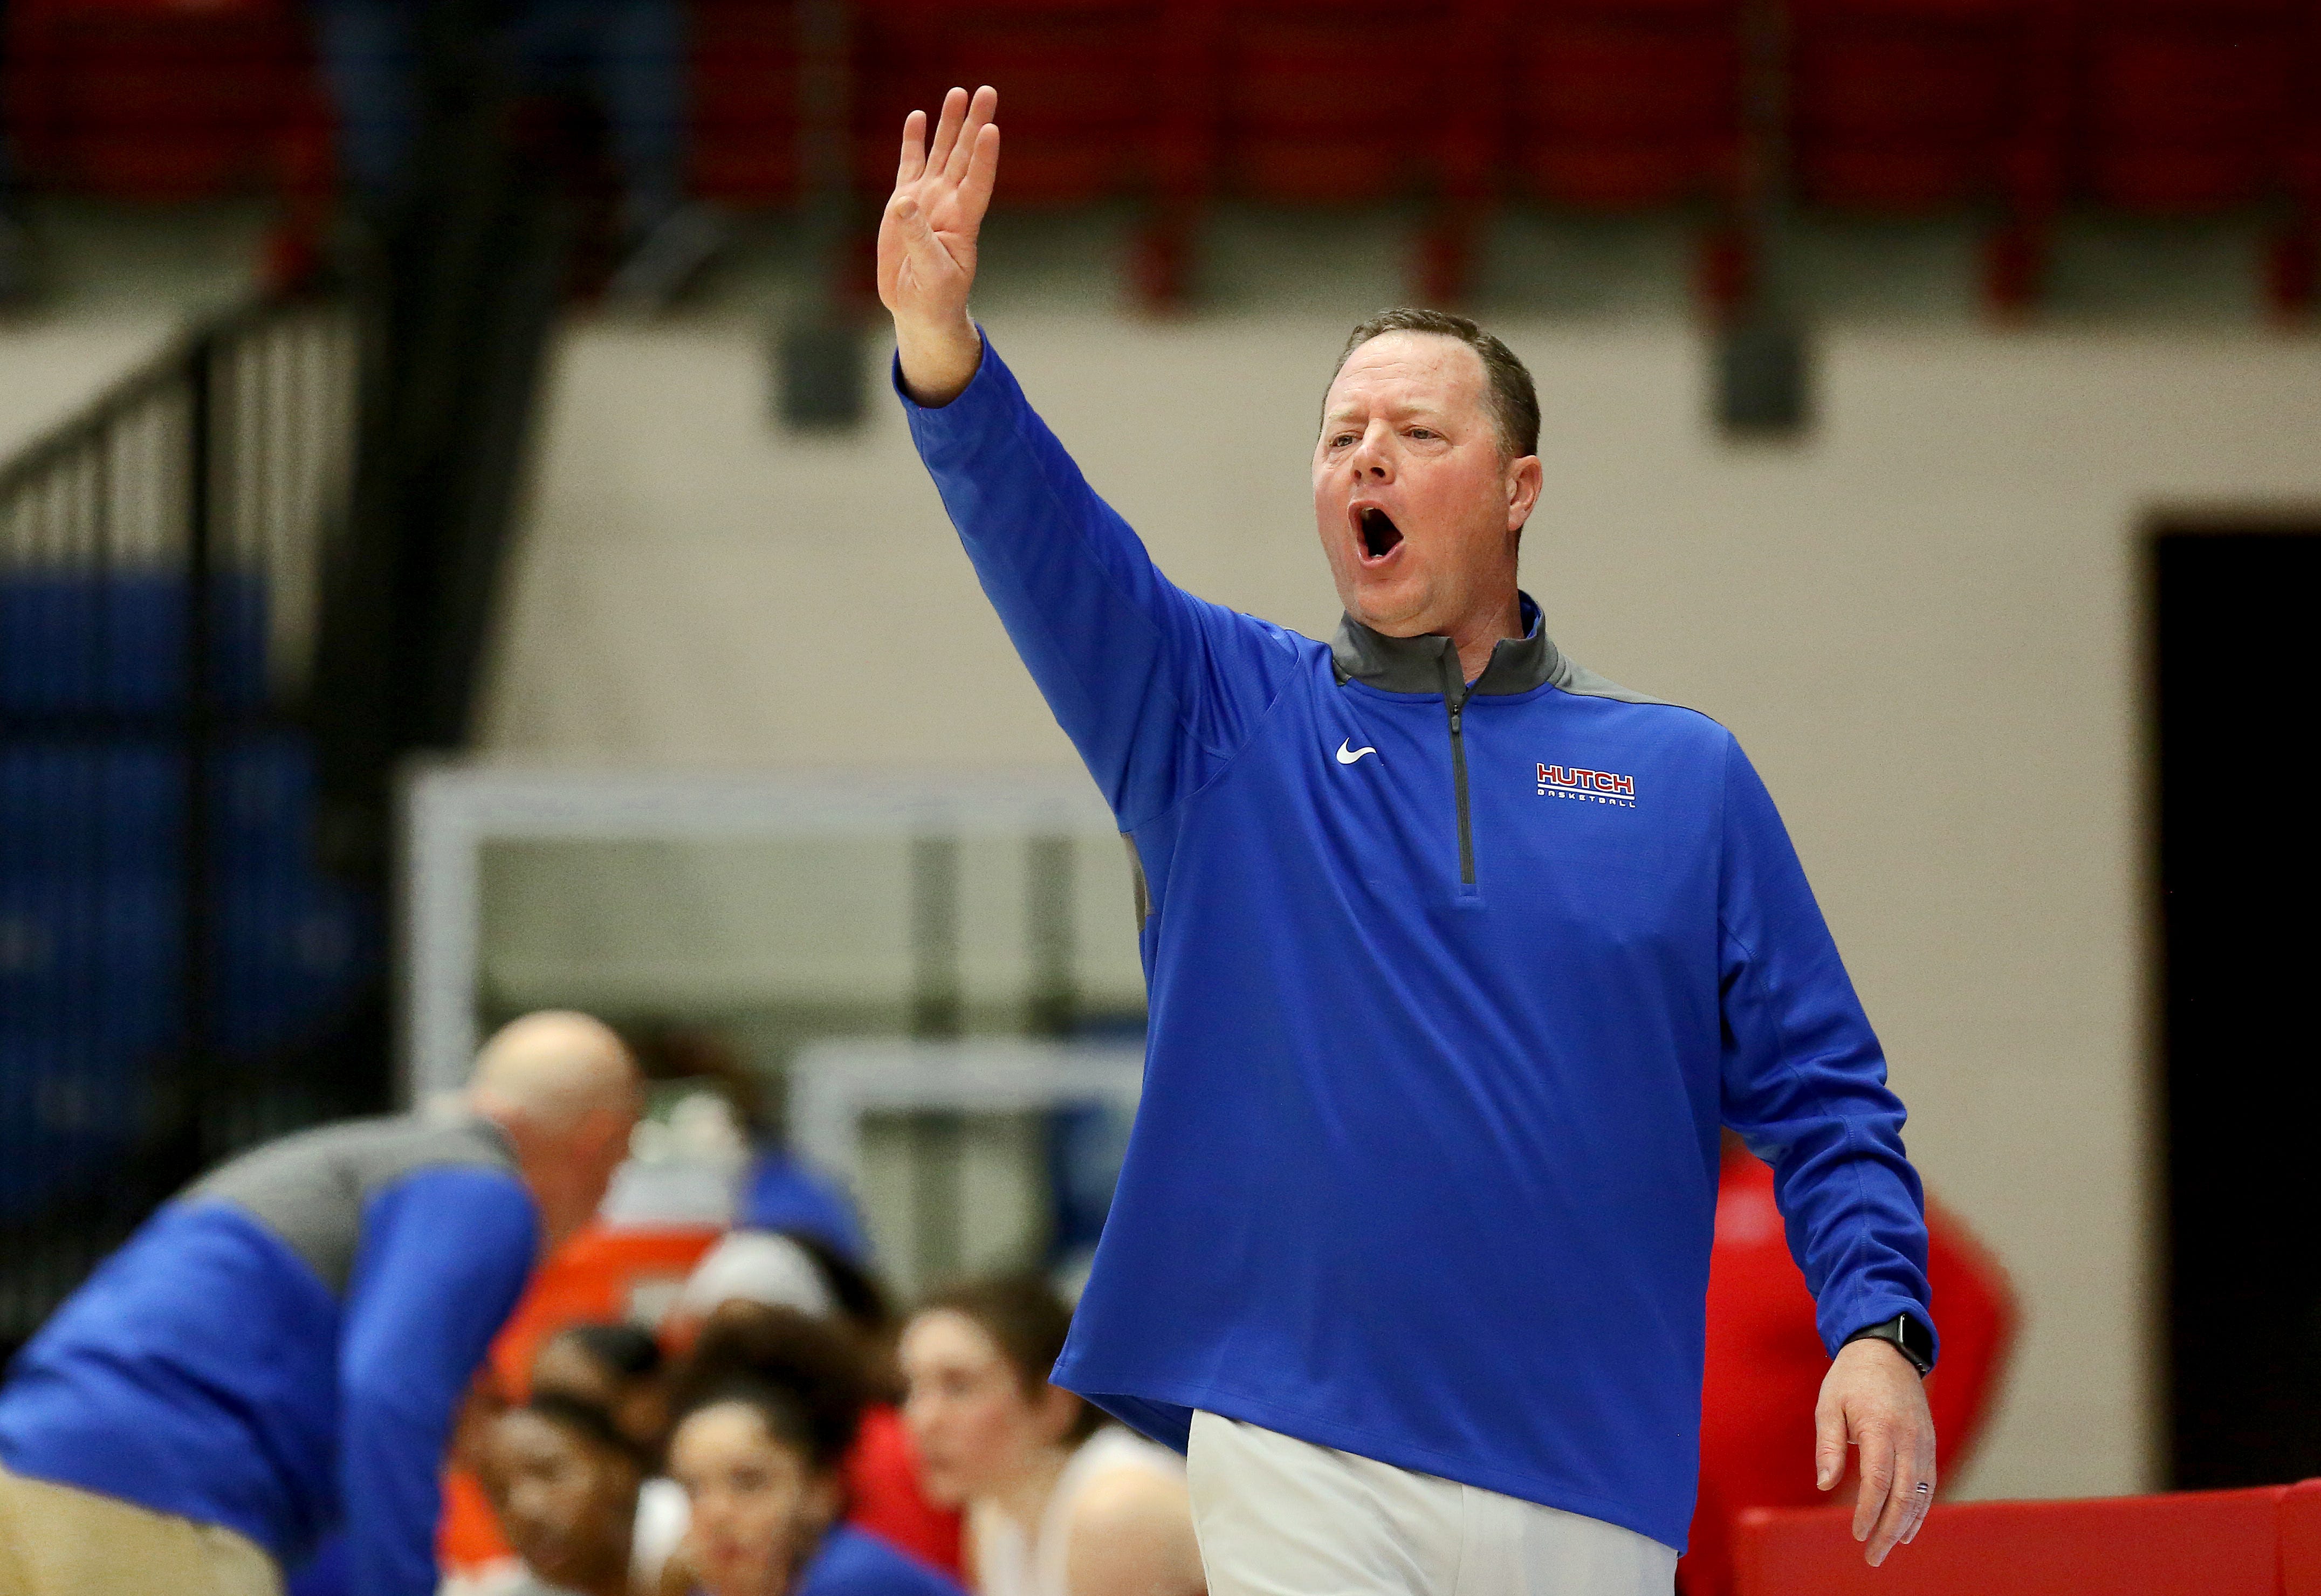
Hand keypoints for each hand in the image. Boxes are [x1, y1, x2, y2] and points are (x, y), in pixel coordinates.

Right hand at [879, 84, 999, 404]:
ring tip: (958, 93)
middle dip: (974, 123)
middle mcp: (949, 203)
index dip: (984, 158)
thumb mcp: (931, 273)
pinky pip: (911, 165)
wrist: (919, 308)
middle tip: (987, 91)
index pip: (978, 182)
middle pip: (964, 156)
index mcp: (962, 222)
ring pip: (941, 154)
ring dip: (949, 124)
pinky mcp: (905, 203)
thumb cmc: (935, 297)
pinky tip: (918, 117)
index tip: (991, 129)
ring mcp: (928, 200)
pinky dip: (914, 142)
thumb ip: (918, 238)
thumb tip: (903, 203)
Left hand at [1815, 1336, 1936, 1565]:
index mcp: (1881, 1427)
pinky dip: (1921, 1508)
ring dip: (1906, 1524)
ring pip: (1920, 1493)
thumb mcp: (1829, 1404)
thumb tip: (1825, 1484)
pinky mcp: (1929, 1443)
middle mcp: (1909, 1438)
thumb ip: (1828, 1445)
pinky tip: (1908, 1527)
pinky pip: (1929, 1483)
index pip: (1878, 1480)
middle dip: (1889, 1530)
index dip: (1869, 1511)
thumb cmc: (1850, 1379)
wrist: (1886, 1351)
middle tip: (1873, 1556)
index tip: (1858, 1534)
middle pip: (1903, 1495)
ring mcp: (1923, 1442)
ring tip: (1890, 1547)